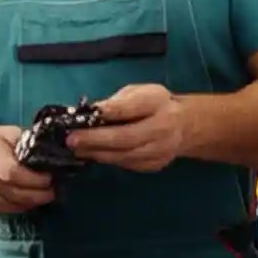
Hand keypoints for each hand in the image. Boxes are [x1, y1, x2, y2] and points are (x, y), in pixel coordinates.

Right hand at [0, 125, 54, 213]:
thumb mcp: (5, 133)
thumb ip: (26, 140)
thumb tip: (49, 149)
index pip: (12, 172)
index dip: (35, 179)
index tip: (50, 177)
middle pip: (16, 192)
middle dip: (40, 193)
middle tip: (54, 189)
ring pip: (15, 204)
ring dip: (35, 201)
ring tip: (47, 194)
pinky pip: (9, 210)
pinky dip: (23, 206)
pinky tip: (31, 198)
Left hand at [66, 84, 185, 172]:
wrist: (185, 125)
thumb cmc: (154, 103)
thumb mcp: (139, 92)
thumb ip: (118, 102)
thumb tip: (92, 112)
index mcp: (156, 103)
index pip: (130, 108)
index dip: (109, 112)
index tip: (87, 114)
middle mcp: (161, 128)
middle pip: (126, 137)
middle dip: (96, 140)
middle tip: (72, 140)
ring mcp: (159, 150)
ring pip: (124, 155)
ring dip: (97, 153)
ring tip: (76, 149)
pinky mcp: (154, 165)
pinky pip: (127, 164)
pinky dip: (108, 159)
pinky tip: (92, 154)